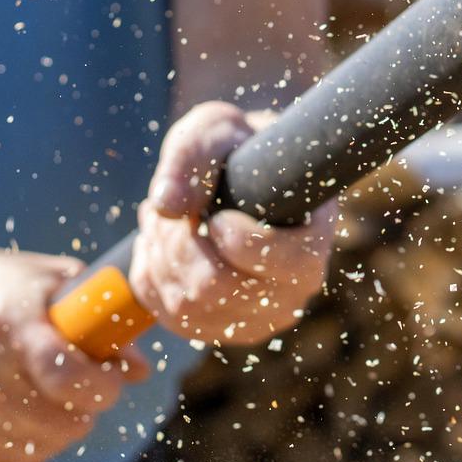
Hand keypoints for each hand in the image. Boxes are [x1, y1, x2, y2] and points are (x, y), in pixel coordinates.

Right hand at [0, 250, 146, 461]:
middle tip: (86, 385)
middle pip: (56, 421)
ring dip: (62, 429)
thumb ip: (105, 323)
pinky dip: (33, 444)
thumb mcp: (62, 285)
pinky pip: (9, 456)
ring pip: (36, 444)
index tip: (113, 375)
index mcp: (12, 324)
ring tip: (59, 396)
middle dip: (87, 409)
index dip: (101, 386)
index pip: (66, 376)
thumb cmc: (17, 286)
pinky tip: (36, 415)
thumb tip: (139, 370)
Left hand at [130, 101, 335, 345]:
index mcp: (310, 250)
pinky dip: (151, 274)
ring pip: (185, 303)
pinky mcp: (218, 330)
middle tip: (174, 208)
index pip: (274, 261)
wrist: (241, 182)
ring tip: (165, 220)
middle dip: (178, 242)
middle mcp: (290, 296)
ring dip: (159, 255)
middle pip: (214, 287)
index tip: (217, 213)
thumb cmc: (236, 152)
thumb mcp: (218, 131)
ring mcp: (254, 321)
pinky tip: (162, 245)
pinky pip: (166, 314)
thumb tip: (166, 205)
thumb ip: (193, 156)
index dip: (232, 235)